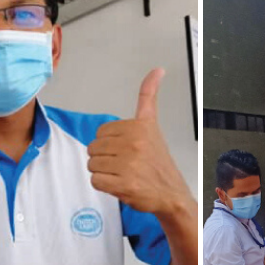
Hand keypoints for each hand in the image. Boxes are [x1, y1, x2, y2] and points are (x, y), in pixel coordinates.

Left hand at [89, 69, 193, 215]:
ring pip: (92, 164)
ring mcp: (129, 165)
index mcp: (139, 127)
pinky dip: (105, 186)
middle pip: (94, 148)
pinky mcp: (124, 184)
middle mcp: (134, 143)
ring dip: (104, 172)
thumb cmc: (159, 164)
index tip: (127, 149)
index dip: (110, 143)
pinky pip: (96, 181)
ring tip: (124, 174)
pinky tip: (121, 184)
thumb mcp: (153, 126)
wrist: (172, 194)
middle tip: (126, 164)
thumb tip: (157, 70)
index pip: (101, 132)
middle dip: (105, 158)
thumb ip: (148, 97)